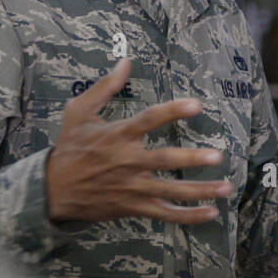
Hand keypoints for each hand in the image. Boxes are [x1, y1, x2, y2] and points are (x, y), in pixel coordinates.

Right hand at [44, 59, 231, 223]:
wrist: (51, 190)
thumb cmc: (69, 147)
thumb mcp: (79, 112)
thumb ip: (105, 87)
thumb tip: (125, 61)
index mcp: (116, 136)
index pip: (148, 120)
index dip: (172, 112)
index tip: (197, 105)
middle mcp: (127, 162)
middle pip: (163, 161)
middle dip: (190, 160)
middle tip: (217, 156)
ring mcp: (131, 188)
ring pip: (170, 192)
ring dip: (199, 191)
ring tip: (226, 188)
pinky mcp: (133, 207)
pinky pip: (164, 214)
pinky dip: (188, 216)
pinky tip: (211, 213)